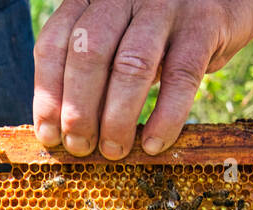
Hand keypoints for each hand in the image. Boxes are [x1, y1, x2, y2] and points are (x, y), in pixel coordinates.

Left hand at [33, 0, 252, 158]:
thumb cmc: (167, 27)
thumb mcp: (123, 33)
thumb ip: (97, 66)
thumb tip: (68, 131)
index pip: (54, 43)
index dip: (48, 94)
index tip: (50, 136)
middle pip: (87, 54)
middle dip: (78, 109)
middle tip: (80, 147)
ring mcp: (165, 6)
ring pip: (130, 66)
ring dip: (117, 118)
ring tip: (114, 151)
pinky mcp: (204, 22)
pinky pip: (181, 75)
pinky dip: (166, 115)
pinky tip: (156, 143)